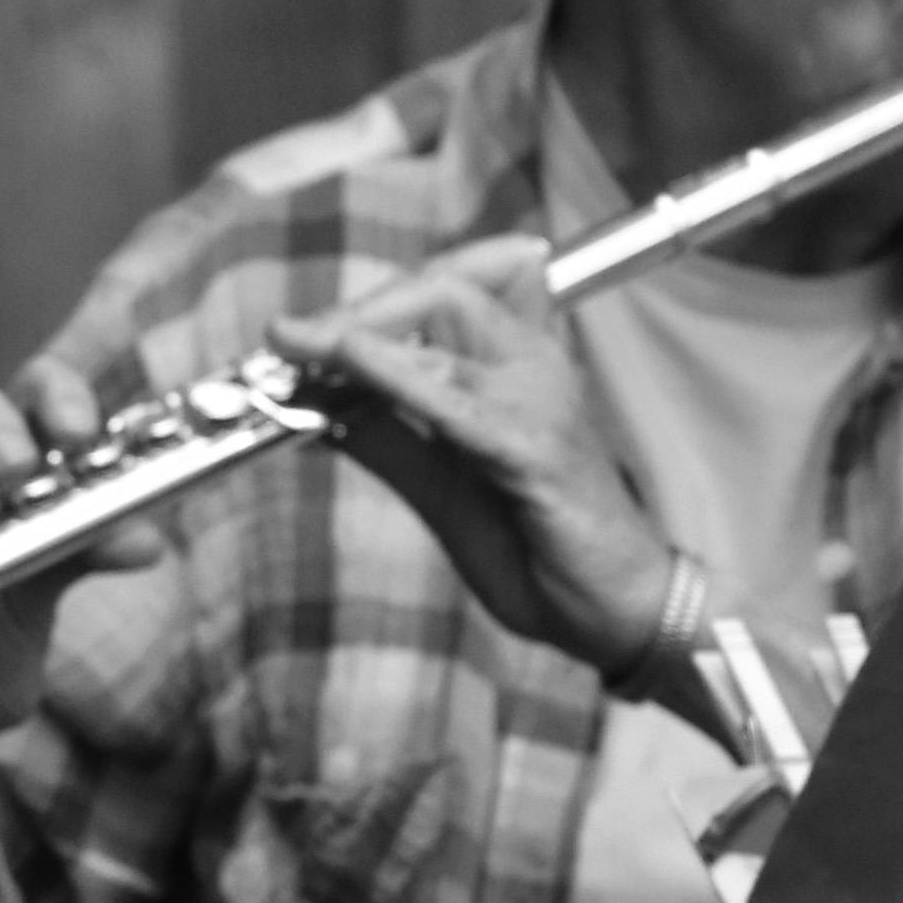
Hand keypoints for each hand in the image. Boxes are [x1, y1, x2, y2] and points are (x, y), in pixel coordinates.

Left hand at [274, 241, 672, 666]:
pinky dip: (397, 376)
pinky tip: (347, 362)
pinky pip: (457, 402)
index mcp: (516, 367)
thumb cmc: (542, 552)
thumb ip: (389, 443)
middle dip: (357, 306)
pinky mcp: (535, 450)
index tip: (300, 331)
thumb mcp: (443, 489)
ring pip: (444, 329)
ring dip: (358, 331)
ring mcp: (537, 400)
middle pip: (440, 289)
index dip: (369, 299)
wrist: (615, 613)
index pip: (444, 291)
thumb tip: (318, 411)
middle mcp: (532, 366)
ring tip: (292, 343)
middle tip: (287, 339)